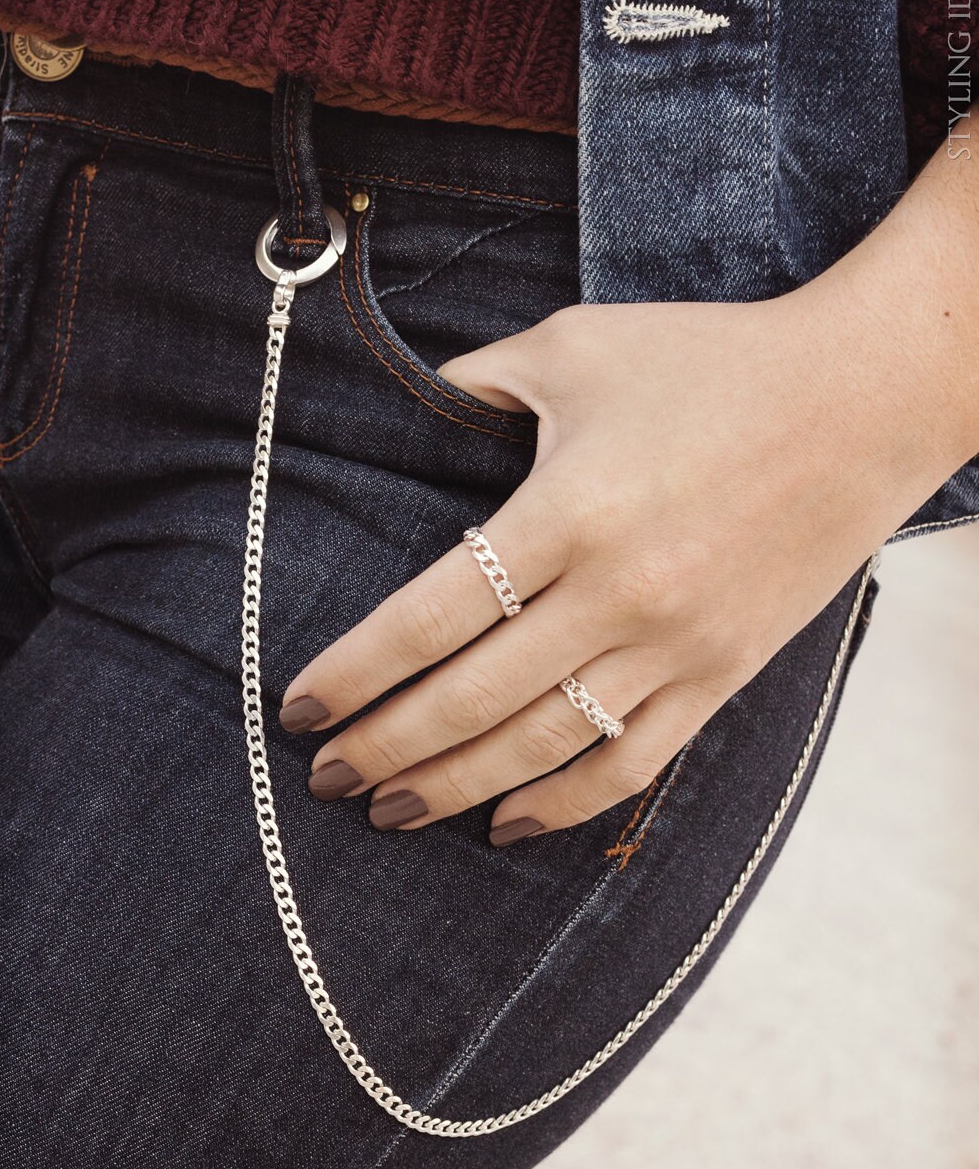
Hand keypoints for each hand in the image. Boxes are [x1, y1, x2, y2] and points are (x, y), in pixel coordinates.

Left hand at [279, 143, 978, 843]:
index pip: (429, 617)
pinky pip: (630, 764)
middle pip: (470, 701)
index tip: (299, 708)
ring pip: (541, 748)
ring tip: (388, 811)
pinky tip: (504, 824)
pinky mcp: (721, 675)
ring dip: (453, 790)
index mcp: (568, 509)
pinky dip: (560, 805)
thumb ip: (479, 379)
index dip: (354, 673)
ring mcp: (675, 646)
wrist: (868, 398)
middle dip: (383, 748)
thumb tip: (411, 403)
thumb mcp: (579, 344)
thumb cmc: (717, 361)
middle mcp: (618, 593)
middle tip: (324, 779)